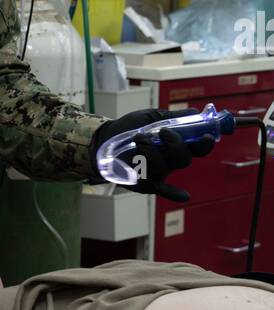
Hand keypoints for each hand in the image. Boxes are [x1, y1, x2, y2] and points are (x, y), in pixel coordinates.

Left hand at [90, 108, 214, 201]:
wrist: (106, 138)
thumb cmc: (131, 127)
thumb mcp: (152, 117)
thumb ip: (173, 117)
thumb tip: (194, 113)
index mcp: (176, 143)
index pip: (198, 147)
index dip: (204, 143)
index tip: (204, 136)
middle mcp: (170, 160)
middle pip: (184, 159)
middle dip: (176, 145)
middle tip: (162, 132)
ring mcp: (158, 172)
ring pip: (165, 167)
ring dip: (151, 151)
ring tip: (138, 139)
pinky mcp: (144, 183)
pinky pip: (161, 190)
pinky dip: (173, 193)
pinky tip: (184, 196)